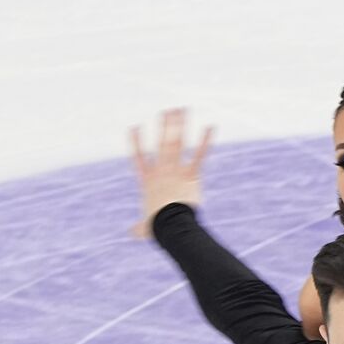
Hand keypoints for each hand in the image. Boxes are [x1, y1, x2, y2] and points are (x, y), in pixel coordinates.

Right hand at [129, 107, 213, 237]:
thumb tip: (132, 233)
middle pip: (162, 143)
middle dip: (166, 126)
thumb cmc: (157, 228)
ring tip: (182, 109)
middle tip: (168, 110)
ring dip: (180, 125)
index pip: (138, 157)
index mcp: (148, 180)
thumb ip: (139, 227)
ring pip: (178, 143)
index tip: (134, 127)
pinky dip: (206, 141)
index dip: (136, 142)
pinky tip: (211, 126)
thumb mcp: (145, 227)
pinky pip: (200, 155)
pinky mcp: (191, 175)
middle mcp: (161, 171)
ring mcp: (175, 171)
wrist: (171, 226)